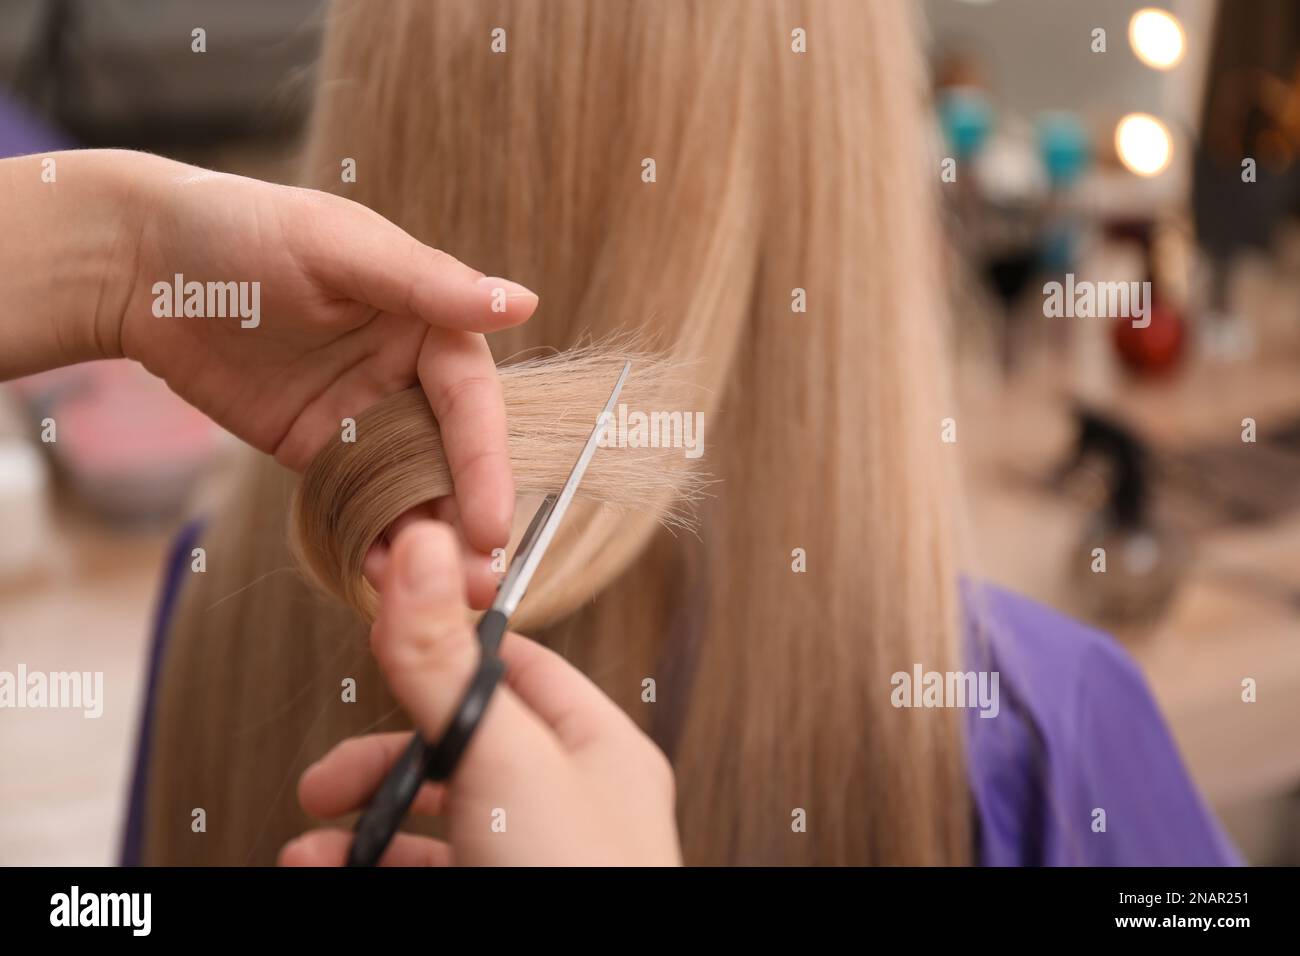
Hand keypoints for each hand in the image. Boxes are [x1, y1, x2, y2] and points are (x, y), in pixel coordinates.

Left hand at [0, 149, 533, 561]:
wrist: (138, 263)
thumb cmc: (242, 228)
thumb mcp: (339, 246)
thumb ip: (428, 284)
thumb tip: (525, 301)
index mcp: (426, 322)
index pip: (472, 402)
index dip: (485, 464)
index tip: (491, 524)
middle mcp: (406, 373)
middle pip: (452, 457)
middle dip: (467, 521)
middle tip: (476, 585)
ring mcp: (363, 416)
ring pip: (410, 488)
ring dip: (426, 543)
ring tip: (435, 600)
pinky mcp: (318, 449)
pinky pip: (355, 501)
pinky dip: (371, 541)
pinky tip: (380, 580)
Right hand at [279, 521, 682, 866]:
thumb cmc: (568, 878)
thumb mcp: (500, 754)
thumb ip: (446, 659)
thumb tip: (419, 539)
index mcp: (597, 748)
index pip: (518, 669)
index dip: (445, 651)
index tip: (378, 647)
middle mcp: (571, 805)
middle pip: (460, 750)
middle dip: (379, 759)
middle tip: (321, 781)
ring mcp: (535, 861)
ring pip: (435, 825)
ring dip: (362, 827)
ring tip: (307, 843)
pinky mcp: (499, 902)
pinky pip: (428, 874)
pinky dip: (371, 868)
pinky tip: (325, 873)